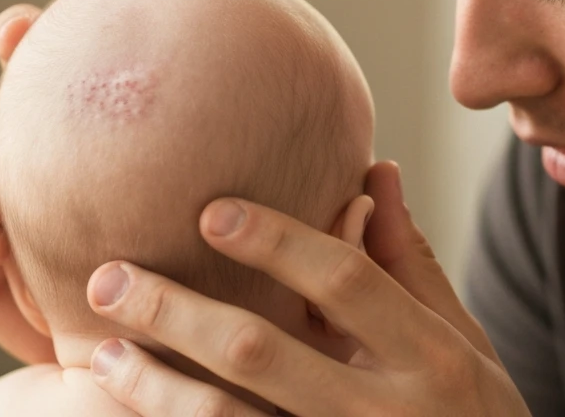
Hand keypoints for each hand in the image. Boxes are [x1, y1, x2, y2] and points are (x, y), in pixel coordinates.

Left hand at [86, 161, 529, 416]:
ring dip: (156, 386)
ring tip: (100, 349)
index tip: (208, 212)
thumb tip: (376, 172)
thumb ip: (411, 265)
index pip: (345, 281)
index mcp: (431, 356)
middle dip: (177, 311)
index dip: (276, 241)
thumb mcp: (464, 344)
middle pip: (263, 351)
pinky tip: (132, 407)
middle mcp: (385, 411)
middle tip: (109, 275)